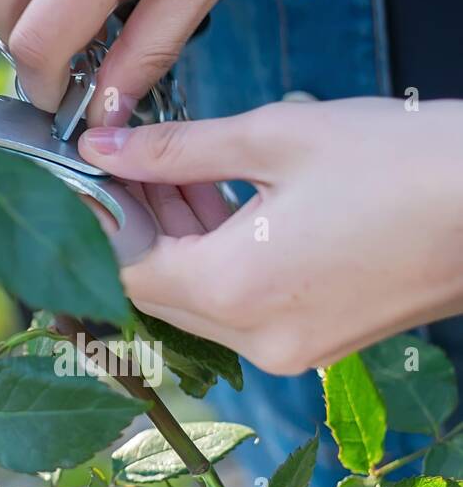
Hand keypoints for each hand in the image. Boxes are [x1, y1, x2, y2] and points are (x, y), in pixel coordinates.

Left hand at [78, 98, 462, 374]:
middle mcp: (257, 337)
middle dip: (134, 224)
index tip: (83, 170)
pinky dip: (220, 254)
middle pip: (156, 288)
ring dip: (177, 237)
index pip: (122, 269)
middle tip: (125, 159)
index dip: (95, 217)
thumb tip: (102, 148)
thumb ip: (174, 150)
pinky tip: (220, 195)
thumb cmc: (403, 163)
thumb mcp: (273, 139)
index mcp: (236, 290)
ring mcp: (292, 346)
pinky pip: (242, 301)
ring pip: (198, 295)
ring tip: (174, 166)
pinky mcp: (320, 337)